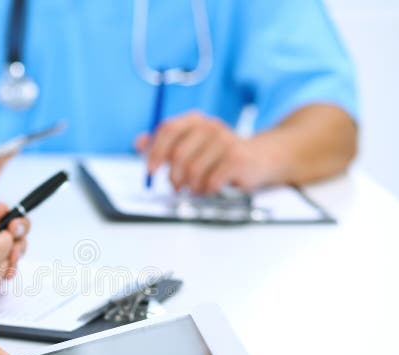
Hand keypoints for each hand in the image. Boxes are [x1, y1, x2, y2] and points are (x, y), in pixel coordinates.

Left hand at [136, 111, 285, 194]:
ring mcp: (225, 141)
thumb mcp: (191, 144)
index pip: (168, 129)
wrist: (260, 158)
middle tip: (175, 187)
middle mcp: (210, 126)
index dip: (155, 151)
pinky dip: (206, 190)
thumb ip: (164, 144)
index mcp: (195, 120)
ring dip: (191, 186)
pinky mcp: (237, 159)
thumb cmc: (219, 154)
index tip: (149, 170)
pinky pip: (210, 182)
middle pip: (178, 154)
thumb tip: (138, 143)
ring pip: (192, 173)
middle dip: (172, 176)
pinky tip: (210, 188)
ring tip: (196, 187)